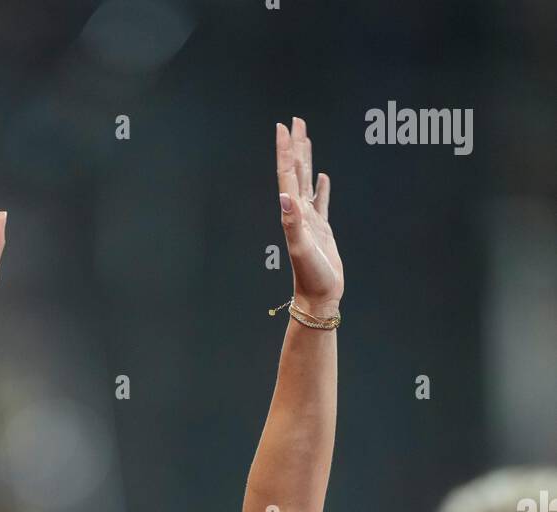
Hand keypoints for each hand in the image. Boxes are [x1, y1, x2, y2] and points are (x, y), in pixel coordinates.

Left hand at [276, 117, 342, 317]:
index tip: (283, 127)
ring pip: (308, 182)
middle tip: (296, 121)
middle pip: (297, 171)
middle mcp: (298, 213)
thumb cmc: (311, 276)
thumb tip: (285, 196)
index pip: (287, 175)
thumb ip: (293, 223)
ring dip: (306, 160)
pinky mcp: (322, 229)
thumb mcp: (301, 248)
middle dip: (296, 146)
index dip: (285, 150)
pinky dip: (322, 188)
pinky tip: (323, 177)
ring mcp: (310, 220)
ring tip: (307, 139)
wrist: (319, 296)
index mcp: (293, 213)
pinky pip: (321, 202)